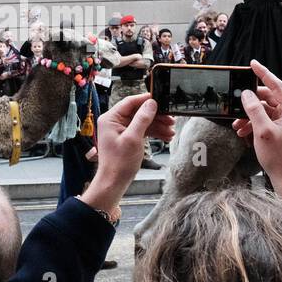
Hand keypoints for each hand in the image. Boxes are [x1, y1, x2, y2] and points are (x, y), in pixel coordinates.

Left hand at [80, 93, 174, 212]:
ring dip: (157, 126)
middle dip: (156, 116)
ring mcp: (120, 130)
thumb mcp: (133, 138)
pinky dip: (153, 133)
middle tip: (171, 119)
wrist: (114, 182)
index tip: (161, 99)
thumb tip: (151, 103)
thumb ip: (143, 119)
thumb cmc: (119, 163)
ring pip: (143, 122)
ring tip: (171, 131)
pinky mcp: (126, 138)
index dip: (146, 100)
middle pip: (138, 112)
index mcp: (110, 118)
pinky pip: (142, 130)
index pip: (130, 102)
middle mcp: (114, 122)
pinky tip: (165, 136)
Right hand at [231, 60, 281, 210]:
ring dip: (248, 116)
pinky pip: (264, 120)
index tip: (252, 63)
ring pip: (263, 110)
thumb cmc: (279, 157)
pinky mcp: (280, 130)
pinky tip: (241, 132)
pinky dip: (252, 124)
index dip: (263, 74)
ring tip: (236, 125)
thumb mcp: (263, 131)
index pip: (277, 86)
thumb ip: (254, 110)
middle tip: (236, 102)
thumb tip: (246, 94)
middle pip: (268, 98)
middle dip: (250, 102)